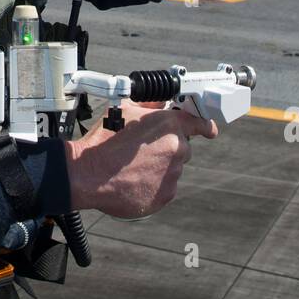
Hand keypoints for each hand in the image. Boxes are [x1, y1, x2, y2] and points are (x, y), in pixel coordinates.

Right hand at [65, 99, 216, 217]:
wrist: (89, 175)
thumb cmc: (103, 141)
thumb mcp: (124, 110)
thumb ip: (149, 106)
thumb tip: (160, 103)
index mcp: (169, 125)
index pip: (200, 123)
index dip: (205, 126)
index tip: (209, 130)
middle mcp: (176, 149)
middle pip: (182, 147)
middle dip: (167, 148)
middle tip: (143, 150)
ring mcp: (172, 175)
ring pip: (172, 168)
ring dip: (159, 167)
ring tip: (133, 166)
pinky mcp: (165, 195)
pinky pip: (165, 187)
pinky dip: (154, 184)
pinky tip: (133, 179)